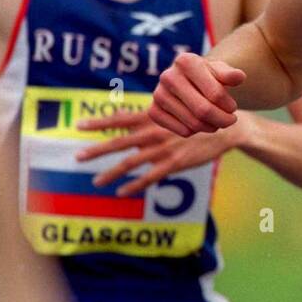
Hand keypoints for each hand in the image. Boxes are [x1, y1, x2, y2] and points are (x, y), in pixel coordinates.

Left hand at [75, 109, 244, 195]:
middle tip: (77, 157)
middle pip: (118, 142)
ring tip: (96, 181)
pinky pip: (149, 177)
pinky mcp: (175, 163)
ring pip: (131, 162)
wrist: (224, 127)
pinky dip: (134, 185)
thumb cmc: (195, 117)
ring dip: (111, 173)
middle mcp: (154, 132)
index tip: (78, 125)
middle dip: (96, 150)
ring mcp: (163, 148)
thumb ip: (148, 117)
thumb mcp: (172, 110)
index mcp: (152, 116)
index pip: (119, 118)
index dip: (98, 122)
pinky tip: (122, 192)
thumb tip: (124, 120)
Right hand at [150, 53, 245, 136]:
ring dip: (212, 127)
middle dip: (223, 120)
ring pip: (193, 124)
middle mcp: (168, 76)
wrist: (190, 81)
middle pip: (203, 111)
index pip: (215, 94)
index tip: (233, 107)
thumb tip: (239, 77)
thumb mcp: (222, 72)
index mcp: (186, 61)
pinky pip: (182, 131)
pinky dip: (195, 132)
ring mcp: (158, 94)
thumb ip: (231, 75)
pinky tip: (200, 122)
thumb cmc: (210, 76)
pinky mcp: (153, 111)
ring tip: (218, 122)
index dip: (229, 106)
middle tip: (231, 121)